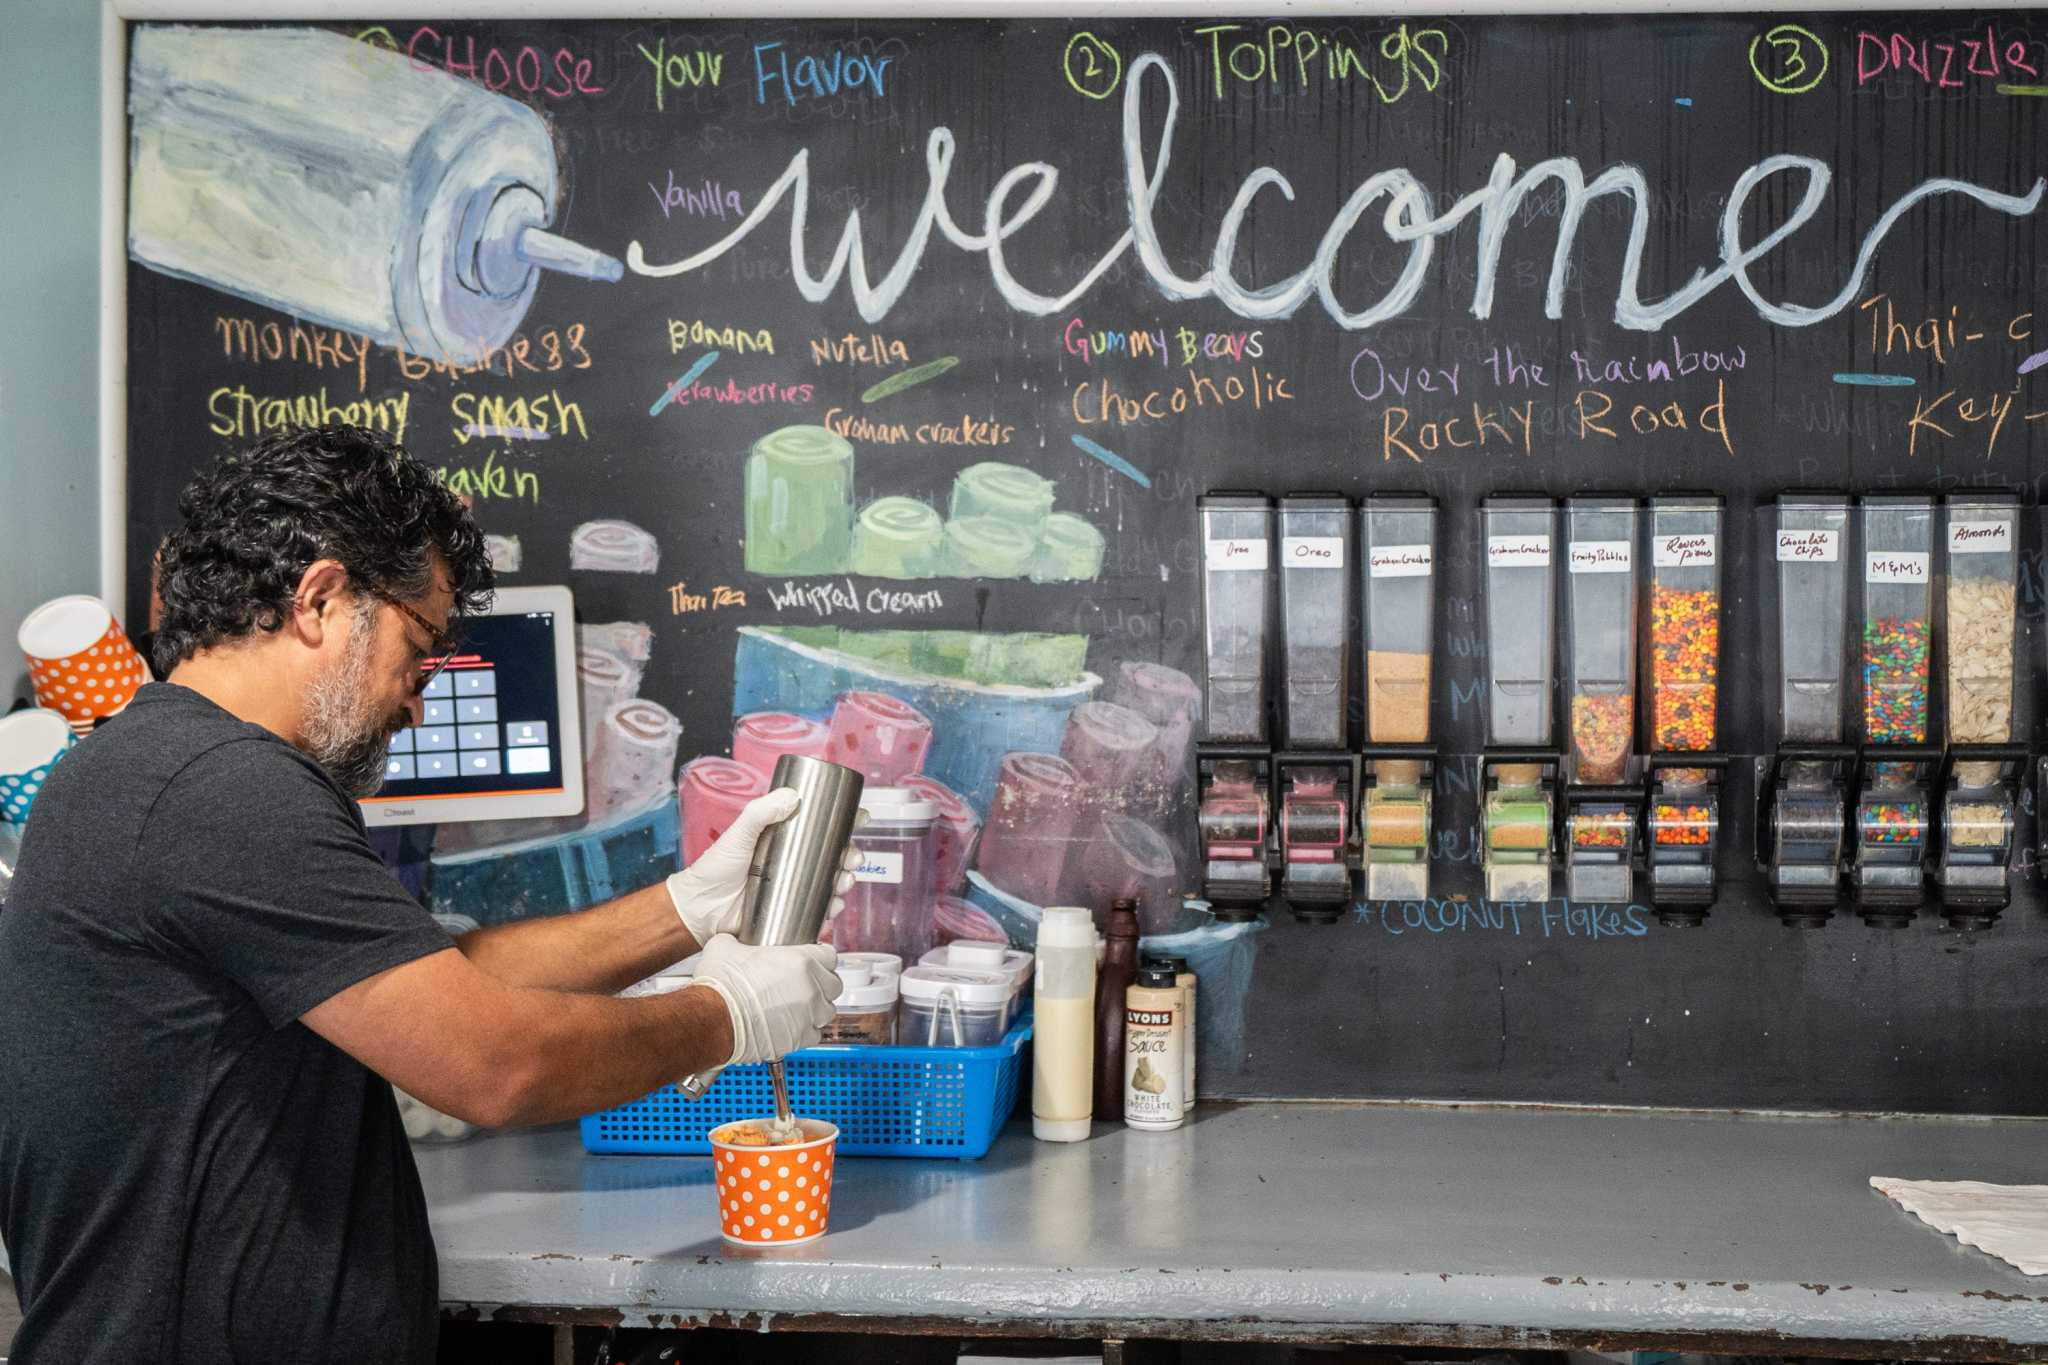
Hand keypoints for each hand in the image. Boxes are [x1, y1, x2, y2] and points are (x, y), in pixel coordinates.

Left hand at [665, 789, 859, 945]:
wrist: (700, 909)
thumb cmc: (715, 868)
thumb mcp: (738, 834)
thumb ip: (760, 813)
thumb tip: (792, 796)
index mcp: (784, 839)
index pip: (821, 827)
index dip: (844, 823)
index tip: (860, 818)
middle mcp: (793, 862)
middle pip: (834, 856)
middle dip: (851, 856)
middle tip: (853, 859)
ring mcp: (793, 887)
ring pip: (831, 882)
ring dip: (846, 881)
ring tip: (844, 883)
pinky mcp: (791, 911)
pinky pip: (819, 909)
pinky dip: (831, 908)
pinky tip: (834, 906)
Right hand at [691, 935, 839, 1065]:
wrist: (713, 1019)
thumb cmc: (721, 985)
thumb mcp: (725, 947)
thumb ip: (738, 940)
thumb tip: (732, 941)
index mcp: (801, 960)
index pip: (830, 956)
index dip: (821, 958)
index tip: (814, 961)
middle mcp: (811, 988)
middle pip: (834, 984)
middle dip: (823, 984)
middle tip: (806, 984)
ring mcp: (808, 1015)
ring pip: (827, 1010)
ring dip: (817, 1008)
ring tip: (801, 1007)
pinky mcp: (799, 1038)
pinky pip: (815, 1034)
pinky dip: (807, 1031)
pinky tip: (793, 1026)